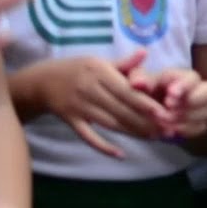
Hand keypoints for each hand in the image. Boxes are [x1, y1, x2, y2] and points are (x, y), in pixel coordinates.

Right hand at [39, 50, 177, 157]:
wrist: (41, 81)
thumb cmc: (78, 70)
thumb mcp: (99, 61)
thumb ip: (124, 63)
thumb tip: (145, 52)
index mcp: (99, 72)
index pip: (126, 90)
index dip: (145, 103)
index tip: (163, 112)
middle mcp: (89, 89)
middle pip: (120, 108)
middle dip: (144, 121)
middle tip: (165, 130)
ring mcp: (79, 107)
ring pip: (109, 123)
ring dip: (132, 132)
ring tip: (153, 138)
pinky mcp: (71, 121)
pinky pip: (88, 136)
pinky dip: (103, 147)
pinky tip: (120, 155)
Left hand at [130, 68, 206, 138]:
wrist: (152, 108)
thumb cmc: (148, 90)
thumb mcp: (140, 82)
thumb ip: (138, 79)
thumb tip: (138, 84)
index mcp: (184, 76)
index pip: (193, 77)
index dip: (184, 86)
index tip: (169, 96)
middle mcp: (199, 88)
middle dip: (192, 102)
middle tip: (169, 110)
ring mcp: (203, 106)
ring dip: (188, 117)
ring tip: (166, 122)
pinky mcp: (200, 122)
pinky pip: (202, 126)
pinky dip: (187, 130)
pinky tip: (171, 132)